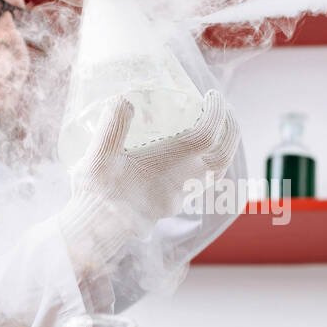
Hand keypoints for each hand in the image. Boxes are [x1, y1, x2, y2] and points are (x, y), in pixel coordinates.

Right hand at [58, 89, 239, 270]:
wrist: (96, 231)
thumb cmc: (97, 194)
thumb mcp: (97, 157)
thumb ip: (112, 126)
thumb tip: (124, 99)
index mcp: (168, 165)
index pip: (206, 135)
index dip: (215, 112)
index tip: (212, 95)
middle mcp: (182, 182)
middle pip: (223, 155)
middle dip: (230, 130)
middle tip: (224, 109)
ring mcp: (180, 196)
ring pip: (216, 171)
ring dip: (223, 148)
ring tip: (218, 128)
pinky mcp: (173, 204)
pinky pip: (203, 181)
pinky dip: (208, 162)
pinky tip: (195, 153)